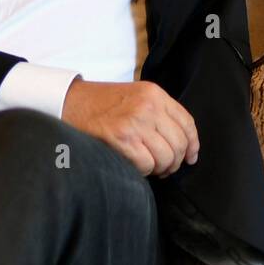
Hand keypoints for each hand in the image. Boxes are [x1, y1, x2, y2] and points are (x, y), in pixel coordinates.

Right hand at [61, 79, 198, 176]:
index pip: (187, 123)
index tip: (191, 156)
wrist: (71, 102)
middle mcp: (148, 107)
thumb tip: (184, 143)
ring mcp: (135, 122)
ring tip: (152, 167)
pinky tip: (136, 165)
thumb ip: (159, 113)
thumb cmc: (104, 103)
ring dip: (160, 168)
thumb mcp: (137, 96)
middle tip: (166, 167)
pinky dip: (144, 170)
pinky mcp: (121, 139)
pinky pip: (147, 164)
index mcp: (155, 94)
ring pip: (166, 157)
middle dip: (176, 161)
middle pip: (179, 143)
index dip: (193, 144)